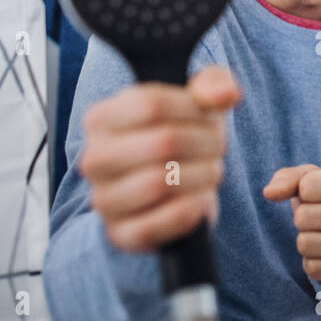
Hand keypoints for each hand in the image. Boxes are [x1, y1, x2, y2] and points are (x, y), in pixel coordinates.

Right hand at [78, 65, 238, 252]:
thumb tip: (226, 95)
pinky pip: (157, 224)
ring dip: (202, 176)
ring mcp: (103, 199)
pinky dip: (191, 210)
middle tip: (217, 147)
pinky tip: (201, 199)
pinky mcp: (120, 234)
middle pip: (163, 142)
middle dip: (206, 144)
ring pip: (160, 183)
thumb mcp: (198, 102)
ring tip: (211, 171)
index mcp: (101, 118)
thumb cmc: (182, 135)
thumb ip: (213, 86)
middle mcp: (94, 158)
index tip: (209, 117)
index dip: (194, 110)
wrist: (169, 192)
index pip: (152, 103)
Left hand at [263, 165, 320, 288]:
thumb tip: (268, 193)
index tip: (319, 196)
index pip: (307, 186)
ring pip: (305, 244)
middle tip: (318, 219)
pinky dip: (312, 261)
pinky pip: (312, 268)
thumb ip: (287, 179)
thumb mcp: (311, 180)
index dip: (303, 192)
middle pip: (303, 217)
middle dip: (302, 218)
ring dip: (305, 240)